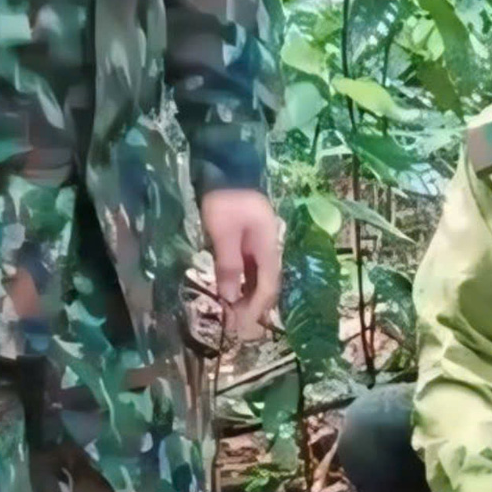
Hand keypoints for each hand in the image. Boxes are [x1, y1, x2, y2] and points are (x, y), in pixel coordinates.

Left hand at [201, 189, 284, 340]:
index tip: (242, 325)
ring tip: (231, 313)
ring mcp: (259, 243)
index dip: (256, 307)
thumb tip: (228, 297)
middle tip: (235, 325)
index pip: (268, 284)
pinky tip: (230, 292)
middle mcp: (268, 247)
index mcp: (268, 246)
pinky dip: (240, 283)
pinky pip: (248, 268)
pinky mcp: (247, 240)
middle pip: (266, 284)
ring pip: (257, 277)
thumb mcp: (223, 232)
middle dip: (253, 306)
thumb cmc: (225, 198)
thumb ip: (228, 264)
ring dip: (246, 296)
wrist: (225, 166)